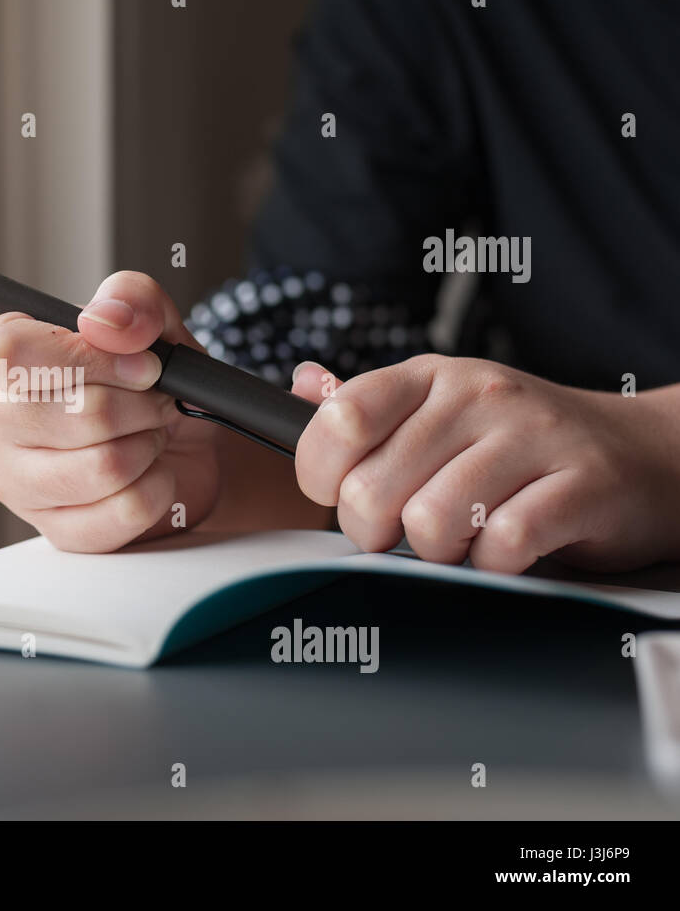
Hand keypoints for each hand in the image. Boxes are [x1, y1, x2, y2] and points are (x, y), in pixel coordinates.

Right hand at [0, 272, 220, 551]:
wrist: (179, 448)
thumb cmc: (147, 382)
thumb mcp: (154, 324)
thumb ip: (133, 301)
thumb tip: (105, 320)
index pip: (13, 350)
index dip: (91, 358)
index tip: (143, 364)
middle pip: (78, 413)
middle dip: (141, 406)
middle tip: (155, 401)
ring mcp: (14, 480)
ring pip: (103, 468)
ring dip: (150, 446)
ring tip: (149, 434)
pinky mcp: (52, 529)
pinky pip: (123, 512)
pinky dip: (158, 489)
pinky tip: (149, 474)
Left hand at [291, 354, 679, 572]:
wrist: (639, 454)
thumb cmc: (520, 444)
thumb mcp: (438, 410)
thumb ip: (367, 409)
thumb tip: (300, 387)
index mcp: (429, 378)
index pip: (339, 420)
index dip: (320, 474)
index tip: (339, 493)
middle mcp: (478, 395)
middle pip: (372, 489)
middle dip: (378, 531)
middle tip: (406, 530)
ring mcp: (532, 436)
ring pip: (431, 521)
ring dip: (440, 550)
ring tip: (464, 537)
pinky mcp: (580, 485)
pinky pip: (502, 544)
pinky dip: (495, 562)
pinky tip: (509, 545)